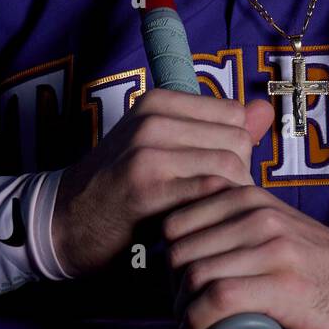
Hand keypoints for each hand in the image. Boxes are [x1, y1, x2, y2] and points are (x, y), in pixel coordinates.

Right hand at [51, 89, 274, 275]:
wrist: (64, 224)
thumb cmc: (122, 187)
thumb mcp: (166, 146)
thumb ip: (218, 127)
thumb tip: (265, 109)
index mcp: (159, 101)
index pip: (235, 116)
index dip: (234, 149)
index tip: (210, 174)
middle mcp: (153, 118)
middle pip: (238, 141)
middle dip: (236, 176)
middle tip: (208, 201)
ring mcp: (148, 150)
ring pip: (229, 167)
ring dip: (226, 200)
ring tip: (203, 215)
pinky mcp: (146, 187)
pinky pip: (209, 192)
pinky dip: (213, 213)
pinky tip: (197, 226)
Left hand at [163, 186, 328, 328]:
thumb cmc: (314, 264)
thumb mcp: (270, 226)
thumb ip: (231, 225)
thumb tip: (175, 247)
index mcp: (248, 196)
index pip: (175, 222)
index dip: (164, 259)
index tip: (174, 284)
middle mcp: (257, 215)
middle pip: (180, 252)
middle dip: (170, 289)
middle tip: (181, 311)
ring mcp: (272, 248)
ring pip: (196, 275)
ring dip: (182, 311)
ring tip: (191, 325)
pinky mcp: (283, 284)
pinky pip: (219, 299)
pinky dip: (198, 322)